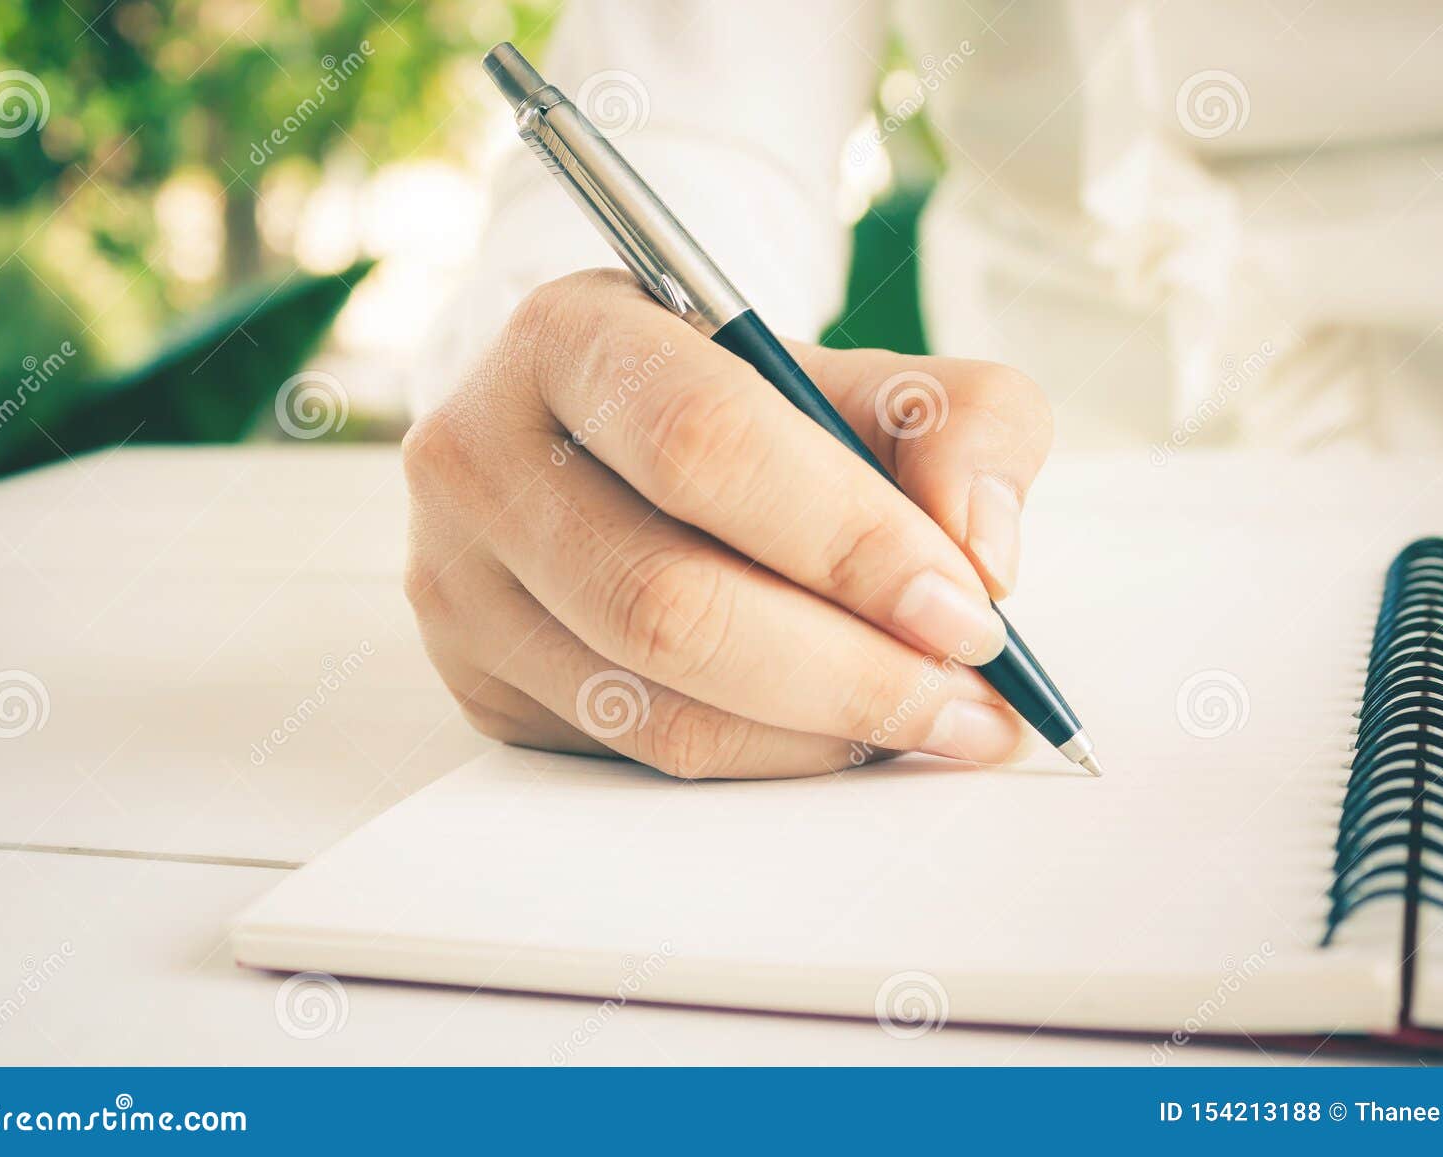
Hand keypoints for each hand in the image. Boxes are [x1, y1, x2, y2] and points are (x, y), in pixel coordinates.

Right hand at [404, 270, 1052, 778]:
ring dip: (823, 733)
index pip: (703, 445)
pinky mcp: (479, 679)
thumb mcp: (870, 375)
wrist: (623, 442)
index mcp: (569, 336)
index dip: (848, 540)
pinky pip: (642, 751)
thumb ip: (965, 425)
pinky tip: (842, 730)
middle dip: (851, 669)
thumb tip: (982, 557)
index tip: (971, 609)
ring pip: (656, 702)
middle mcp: (481, 456)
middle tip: (973, 697)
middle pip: (668, 602)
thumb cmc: (758, 410)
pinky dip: (769, 757)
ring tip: (935, 718)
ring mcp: (460, 581)